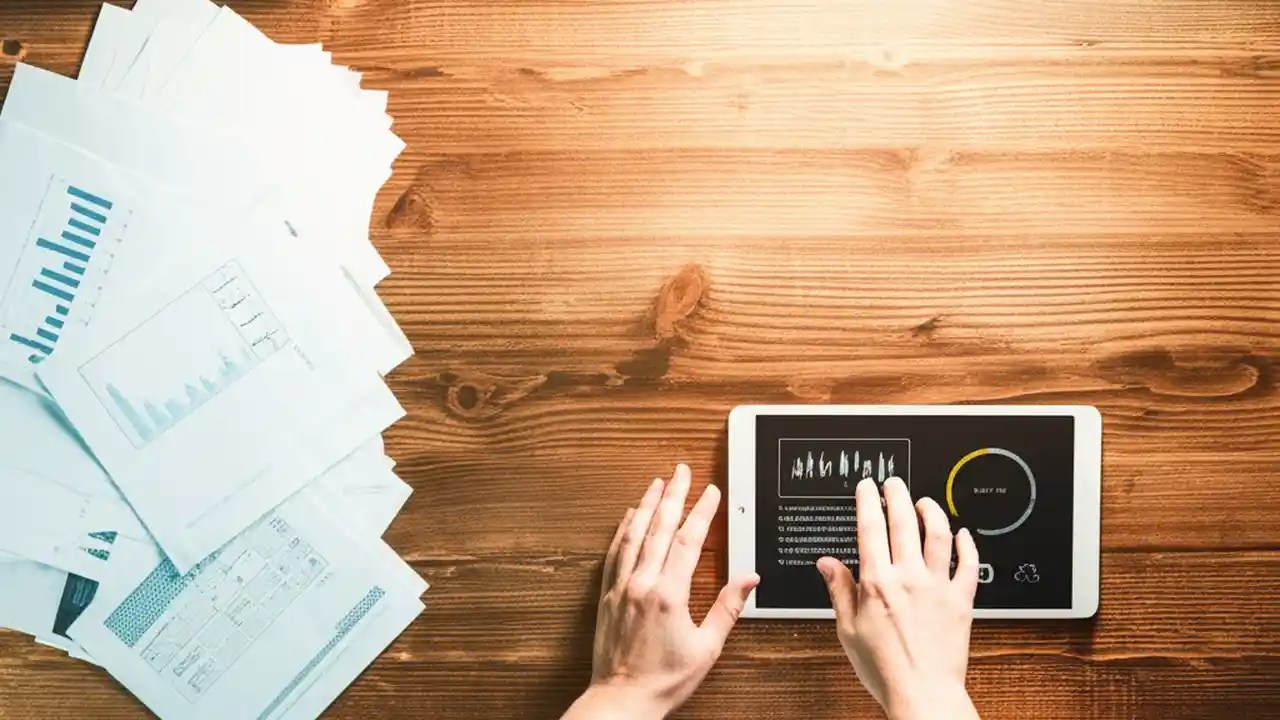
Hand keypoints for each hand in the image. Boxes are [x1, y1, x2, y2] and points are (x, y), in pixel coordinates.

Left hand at [563, 465, 759, 719]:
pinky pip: (615, 553)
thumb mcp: (706, 647)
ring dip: (647, 505)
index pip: (690, 541)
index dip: (702, 512)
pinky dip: (624, 530)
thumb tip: (749, 578)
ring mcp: (621, 587)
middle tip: (682, 470)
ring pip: (634, 534)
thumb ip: (728, 608)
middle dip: (674, 495)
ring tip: (657, 482)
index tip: (711, 492)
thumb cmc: (664, 680)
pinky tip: (630, 517)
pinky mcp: (607, 595)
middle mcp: (642, 584)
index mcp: (669, 594)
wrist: (622, 700)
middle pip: (660, 528)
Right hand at [817, 477, 980, 719]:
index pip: (871, 527)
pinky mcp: (961, 600)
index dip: (868, 500)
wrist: (922, 694)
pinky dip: (967, 545)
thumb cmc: (885, 669)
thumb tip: (827, 564)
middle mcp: (909, 578)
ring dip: (932, 511)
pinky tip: (963, 535)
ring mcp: (938, 586)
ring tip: (925, 501)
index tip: (867, 487)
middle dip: (898, 495)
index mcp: (877, 582)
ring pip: (939, 534)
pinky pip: (969, 564)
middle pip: (904, 521)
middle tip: (894, 483)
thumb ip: (839, 590)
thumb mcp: (848, 629)